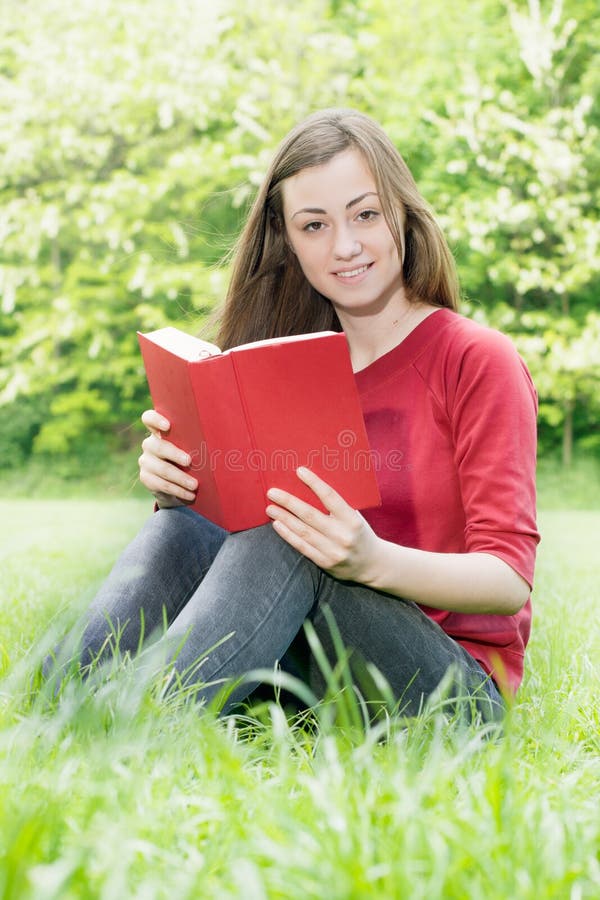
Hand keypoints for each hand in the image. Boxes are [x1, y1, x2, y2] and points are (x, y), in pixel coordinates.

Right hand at [138, 410, 197, 507]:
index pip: (149, 419)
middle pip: (158, 446)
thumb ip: (195, 441)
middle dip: (175, 454)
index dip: (156, 420)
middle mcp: (149, 445)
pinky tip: (189, 495)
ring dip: (180, 478)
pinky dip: (178, 490)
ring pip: (162, 469)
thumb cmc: (190, 459)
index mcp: (160, 431)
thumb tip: (218, 438)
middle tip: (189, 461)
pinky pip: (162, 485)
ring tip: (195, 485)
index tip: (168, 426)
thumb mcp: (192, 448)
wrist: (177, 485)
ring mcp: (146, 461)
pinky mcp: (146, 478)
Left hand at [265, 467, 381, 583]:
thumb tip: (310, 487)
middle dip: (288, 502)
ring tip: (270, 507)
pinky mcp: (325, 563)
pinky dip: (288, 534)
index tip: (299, 471)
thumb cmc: (360, 534)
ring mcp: (333, 550)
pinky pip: (302, 547)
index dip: (314, 483)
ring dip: (284, 517)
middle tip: (272, 492)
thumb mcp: (355, 517)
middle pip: (310, 515)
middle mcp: (342, 535)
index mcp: (352, 519)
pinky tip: (278, 524)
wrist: (373, 565)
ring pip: (303, 531)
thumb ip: (337, 506)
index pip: (330, 497)